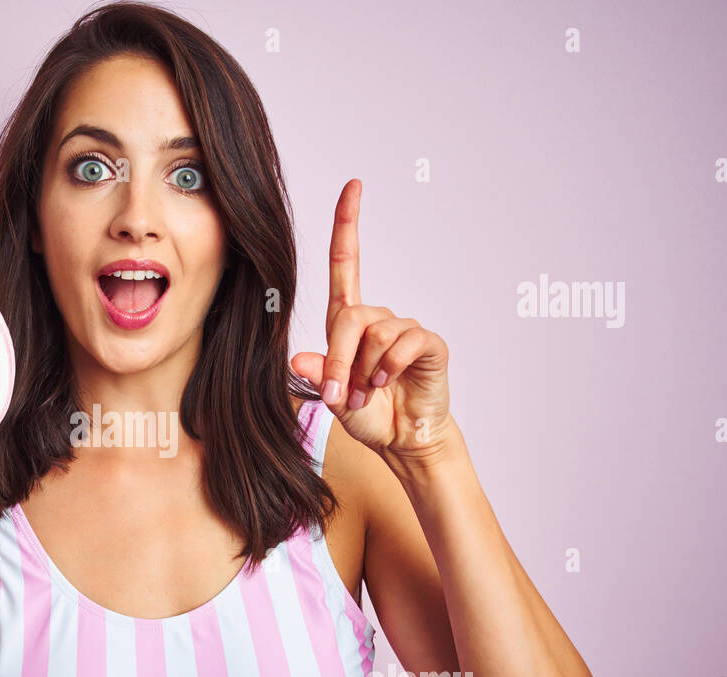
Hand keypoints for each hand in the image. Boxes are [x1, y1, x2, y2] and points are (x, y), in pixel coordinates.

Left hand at [290, 179, 452, 460]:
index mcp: (349, 321)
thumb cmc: (367, 414)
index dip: (348, 225)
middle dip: (338, 358)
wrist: (402, 439)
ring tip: (369, 392)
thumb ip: (317, 377)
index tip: (353, 187)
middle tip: (339, 392)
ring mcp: (404, 329)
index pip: (346, 262)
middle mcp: (377, 318)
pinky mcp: (428, 344)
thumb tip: (298, 359)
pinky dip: (390, 368)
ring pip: (376, 334)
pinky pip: (405, 343)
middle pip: (350, 316)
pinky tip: (389, 382)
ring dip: (365, 370)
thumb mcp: (331, 398)